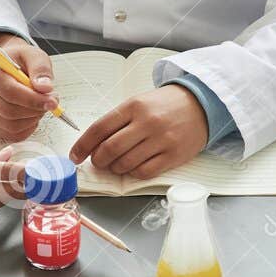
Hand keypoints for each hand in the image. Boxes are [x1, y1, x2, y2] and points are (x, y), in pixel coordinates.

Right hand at [0, 34, 55, 141]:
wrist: (8, 66)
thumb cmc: (20, 60)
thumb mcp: (33, 55)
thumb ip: (41, 69)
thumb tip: (45, 88)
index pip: (10, 92)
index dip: (34, 100)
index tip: (52, 101)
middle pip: (9, 111)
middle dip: (35, 110)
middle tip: (50, 103)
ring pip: (10, 126)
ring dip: (32, 120)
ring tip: (40, 107)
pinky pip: (10, 134)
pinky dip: (26, 129)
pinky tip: (32, 116)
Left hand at [69, 85, 209, 179]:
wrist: (200, 104)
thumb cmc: (164, 105)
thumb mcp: (139, 103)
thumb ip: (117, 121)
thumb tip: (93, 145)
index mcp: (133, 106)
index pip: (99, 128)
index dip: (83, 145)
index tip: (75, 156)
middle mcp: (147, 122)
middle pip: (110, 149)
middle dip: (98, 160)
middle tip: (98, 162)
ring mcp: (161, 140)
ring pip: (126, 163)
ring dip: (115, 168)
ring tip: (117, 163)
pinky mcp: (173, 155)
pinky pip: (144, 171)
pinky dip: (133, 173)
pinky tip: (133, 167)